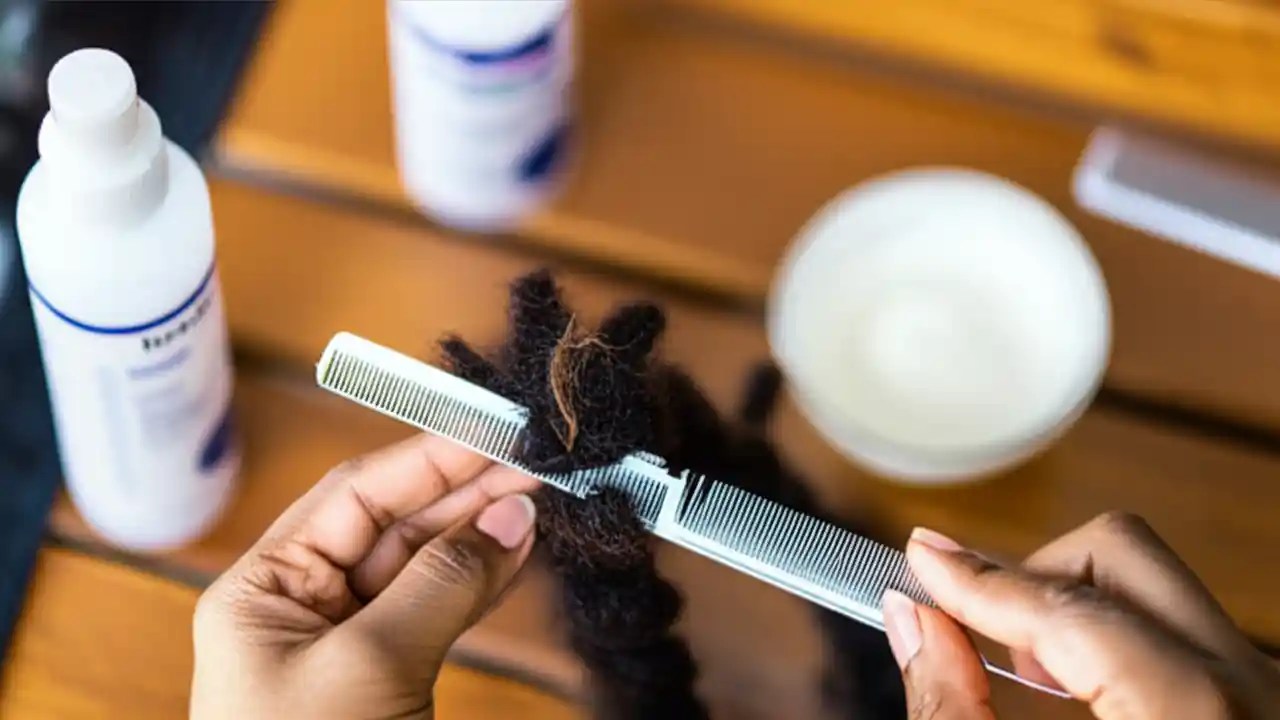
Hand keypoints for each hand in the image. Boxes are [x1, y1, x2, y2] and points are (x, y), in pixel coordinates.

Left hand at [190, 434, 540, 719]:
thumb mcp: (369, 666)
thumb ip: (441, 582)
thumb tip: (511, 514)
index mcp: (264, 590)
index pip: (354, 495)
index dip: (427, 456)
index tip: (496, 431)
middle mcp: (302, 605)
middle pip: (393, 523)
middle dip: (464, 491)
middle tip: (537, 464)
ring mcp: (347, 643)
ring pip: (424, 564)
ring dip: (482, 532)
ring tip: (542, 500)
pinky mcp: (388, 678)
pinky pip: (439, 608)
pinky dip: (483, 580)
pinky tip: (520, 553)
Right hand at [883, 512, 1279, 718]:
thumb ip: (951, 707)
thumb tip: (911, 618)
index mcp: (1195, 716)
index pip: (1072, 608)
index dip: (980, 580)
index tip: (922, 559)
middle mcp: (1254, 693)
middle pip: (1124, 554)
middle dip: (1037, 578)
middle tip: (983, 619)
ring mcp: (1267, 692)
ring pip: (1155, 582)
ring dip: (1075, 607)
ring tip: (1037, 672)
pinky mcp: (1262, 697)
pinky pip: (1183, 624)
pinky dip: (1117, 636)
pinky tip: (1090, 688)